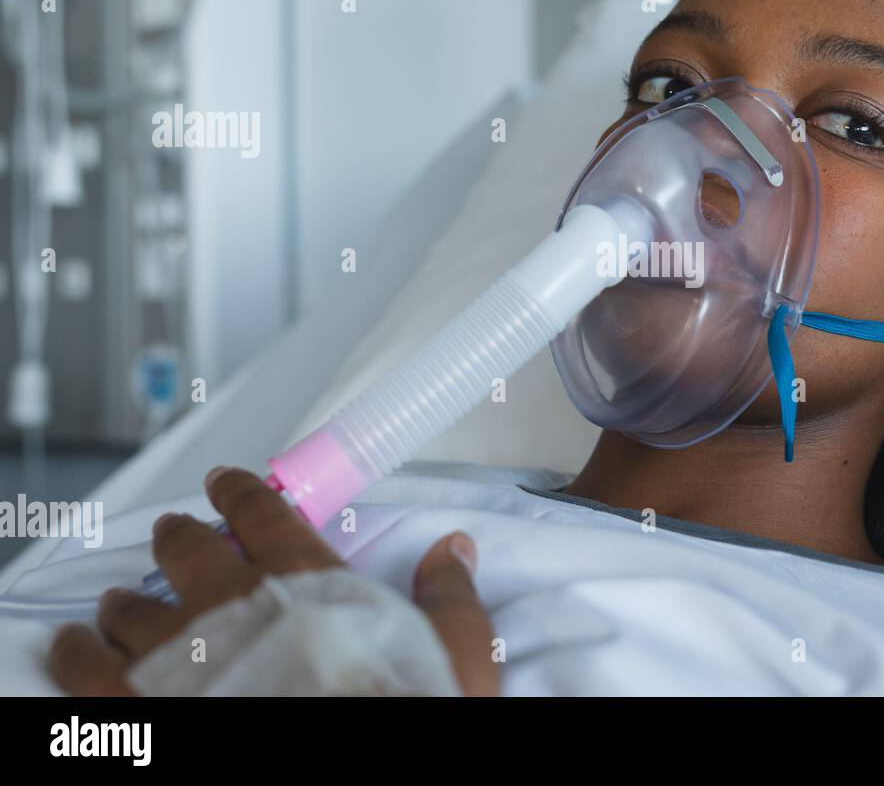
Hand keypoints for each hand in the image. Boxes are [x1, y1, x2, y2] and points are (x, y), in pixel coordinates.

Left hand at [48, 466, 498, 695]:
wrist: (346, 779)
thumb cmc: (398, 712)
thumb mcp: (453, 659)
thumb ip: (451, 601)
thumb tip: (453, 550)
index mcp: (305, 581)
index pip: (260, 511)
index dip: (239, 490)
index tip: (227, 483)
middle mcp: (232, 603)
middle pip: (187, 546)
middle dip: (182, 534)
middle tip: (180, 533)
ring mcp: (176, 654)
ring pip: (131, 603)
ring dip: (130, 596)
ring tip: (126, 599)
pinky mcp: (133, 706)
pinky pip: (82, 664)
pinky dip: (76, 647)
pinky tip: (74, 644)